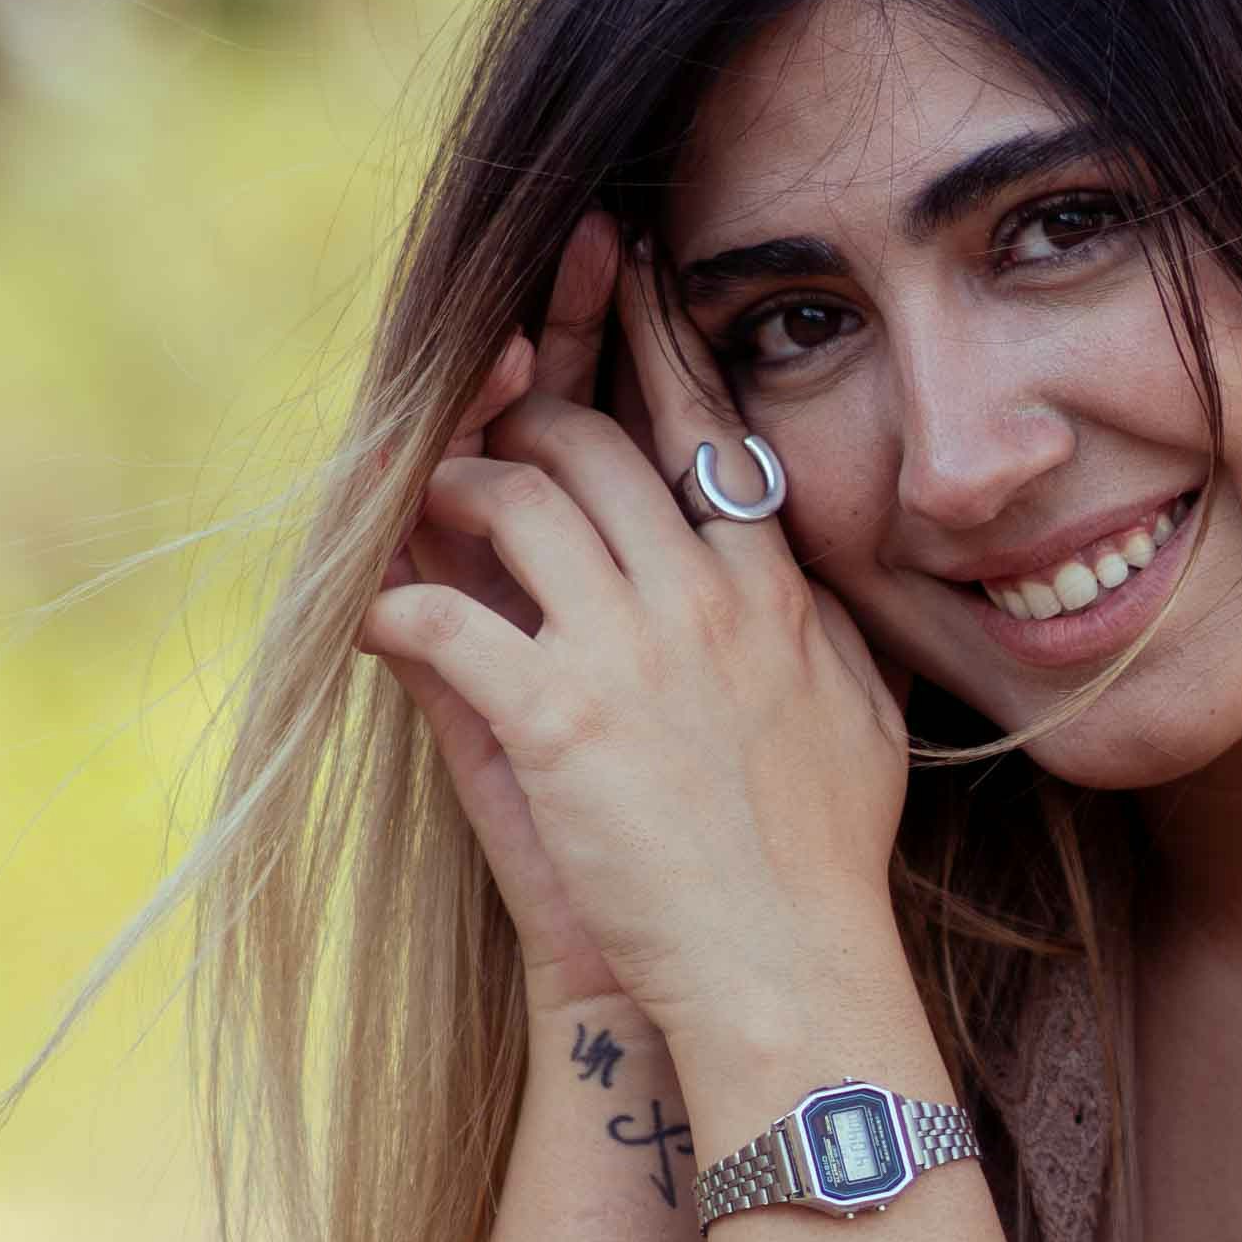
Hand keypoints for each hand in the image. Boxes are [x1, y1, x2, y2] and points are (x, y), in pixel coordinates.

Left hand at [357, 235, 916, 1078]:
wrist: (785, 970)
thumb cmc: (824, 866)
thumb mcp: (862, 721)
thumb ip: (826, 634)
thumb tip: (804, 590)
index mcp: (770, 590)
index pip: (702, 428)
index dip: (647, 339)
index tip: (612, 271)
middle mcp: (700, 598)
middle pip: (591, 444)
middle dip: (522, 421)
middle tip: (483, 440)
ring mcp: (627, 651)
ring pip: (515, 500)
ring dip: (454, 493)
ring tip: (429, 519)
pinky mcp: (554, 715)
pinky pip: (448, 616)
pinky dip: (399, 608)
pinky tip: (379, 623)